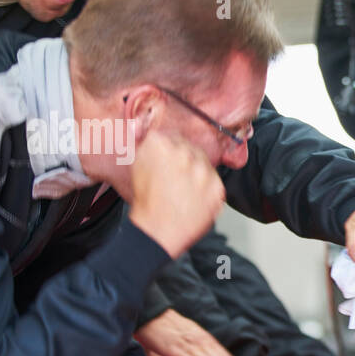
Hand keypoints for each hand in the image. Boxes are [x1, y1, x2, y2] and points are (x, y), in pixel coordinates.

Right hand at [127, 131, 225, 258]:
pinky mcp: (217, 188)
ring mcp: (203, 171)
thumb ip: (145, 143)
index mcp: (160, 144)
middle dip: (186, 160)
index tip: (171, 159)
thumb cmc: (146, 202)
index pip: (173, 136)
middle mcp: (184, 153)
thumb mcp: (137, 165)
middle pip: (191, 148)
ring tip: (183, 190)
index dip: (172, 149)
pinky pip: (215, 182)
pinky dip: (207, 189)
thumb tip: (144, 124)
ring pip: (205, 164)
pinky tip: (193, 198)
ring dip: (198, 174)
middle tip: (177, 177)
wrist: (157, 231)